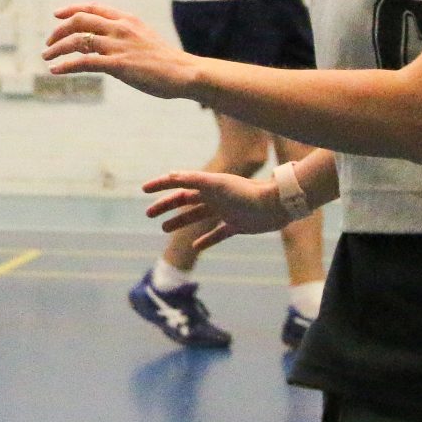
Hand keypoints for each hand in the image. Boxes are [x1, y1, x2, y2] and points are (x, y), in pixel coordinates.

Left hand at [42, 3, 202, 99]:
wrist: (185, 72)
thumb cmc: (165, 60)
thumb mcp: (143, 39)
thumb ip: (122, 37)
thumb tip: (98, 43)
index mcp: (127, 20)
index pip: (93, 8)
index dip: (72, 9)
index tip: (57, 15)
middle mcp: (120, 28)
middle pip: (79, 21)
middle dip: (58, 31)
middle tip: (48, 44)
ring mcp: (118, 45)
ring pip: (77, 41)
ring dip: (57, 49)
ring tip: (47, 58)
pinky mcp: (118, 64)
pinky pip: (84, 62)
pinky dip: (66, 65)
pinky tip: (56, 71)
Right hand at [143, 168, 288, 252]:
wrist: (276, 205)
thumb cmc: (247, 192)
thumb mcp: (217, 184)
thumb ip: (194, 179)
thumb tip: (170, 175)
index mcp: (208, 185)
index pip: (179, 183)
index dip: (161, 186)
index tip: (144, 190)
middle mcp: (215, 197)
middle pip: (184, 201)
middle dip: (166, 206)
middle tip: (149, 215)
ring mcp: (225, 211)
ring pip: (197, 217)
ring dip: (179, 221)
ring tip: (164, 229)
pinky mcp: (237, 226)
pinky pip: (217, 234)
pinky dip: (206, 240)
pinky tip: (195, 246)